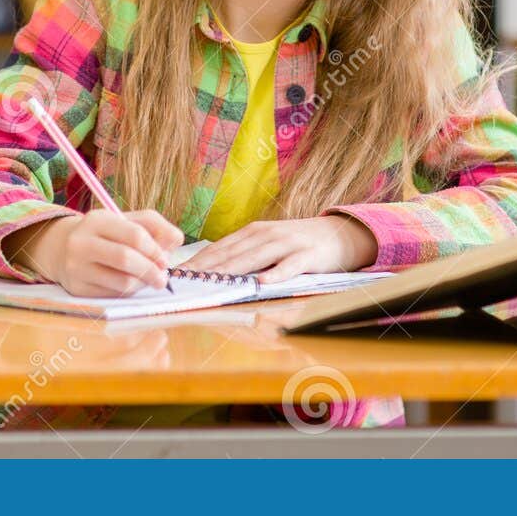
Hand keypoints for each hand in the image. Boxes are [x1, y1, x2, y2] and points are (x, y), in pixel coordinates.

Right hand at [9, 209, 183, 297]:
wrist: (62, 250)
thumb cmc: (104, 235)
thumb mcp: (125, 222)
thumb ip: (154, 225)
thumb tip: (177, 239)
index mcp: (97, 220)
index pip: (134, 235)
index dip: (155, 249)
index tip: (165, 259)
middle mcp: (81, 242)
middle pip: (126, 259)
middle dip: (151, 270)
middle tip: (162, 278)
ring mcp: (76, 267)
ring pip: (121, 282)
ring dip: (142, 284)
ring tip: (148, 280)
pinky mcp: (77, 289)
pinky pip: (113, 295)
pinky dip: (128, 293)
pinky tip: (130, 285)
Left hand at [189, 215, 377, 283]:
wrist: (338, 234)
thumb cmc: (297, 244)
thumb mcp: (268, 244)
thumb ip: (245, 255)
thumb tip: (213, 271)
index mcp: (253, 233)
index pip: (220, 248)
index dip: (198, 261)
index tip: (178, 274)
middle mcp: (266, 235)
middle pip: (232, 253)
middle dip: (207, 268)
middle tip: (186, 281)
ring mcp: (287, 244)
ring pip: (256, 258)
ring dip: (233, 270)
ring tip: (213, 282)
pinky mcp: (308, 256)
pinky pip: (290, 267)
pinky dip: (276, 274)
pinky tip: (262, 282)